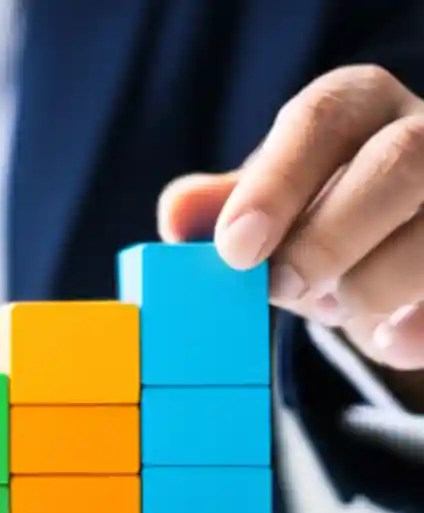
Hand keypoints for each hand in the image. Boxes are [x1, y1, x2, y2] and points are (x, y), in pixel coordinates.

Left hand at [158, 64, 423, 397]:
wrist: (389, 265)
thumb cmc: (317, 220)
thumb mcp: (266, 211)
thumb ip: (223, 209)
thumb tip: (178, 215)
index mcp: (359, 105)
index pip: (321, 120)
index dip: (276, 183)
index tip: (235, 248)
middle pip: (396, 163)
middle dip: (330, 235)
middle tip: (282, 288)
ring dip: (378, 283)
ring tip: (337, 309)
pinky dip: (423, 324)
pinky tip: (389, 342)